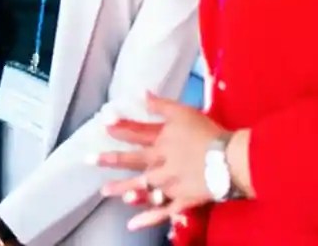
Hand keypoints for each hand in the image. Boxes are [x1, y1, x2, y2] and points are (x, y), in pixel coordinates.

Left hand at [97, 93, 225, 230]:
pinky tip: (132, 225)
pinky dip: (147, 218)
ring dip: (123, 188)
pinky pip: (162, 211)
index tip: (104, 126)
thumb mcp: (183, 112)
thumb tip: (142, 93)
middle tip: (88, 160)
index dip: (120, 129)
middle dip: (110, 159)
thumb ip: (161, 105)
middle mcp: (160, 164)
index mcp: (161, 142)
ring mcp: (169, 184)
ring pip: (142, 187)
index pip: (136, 134)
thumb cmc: (208, 134)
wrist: (229, 160)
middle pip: (132, 161)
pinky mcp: (182, 200)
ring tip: (105, 191)